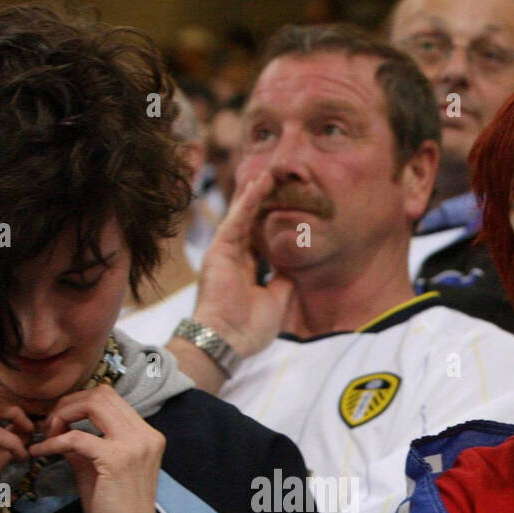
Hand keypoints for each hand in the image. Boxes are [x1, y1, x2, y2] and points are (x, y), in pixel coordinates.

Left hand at [29, 384, 164, 512]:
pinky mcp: (116, 459)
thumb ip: (85, 446)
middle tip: (50, 425)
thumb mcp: (99, 470)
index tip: (60, 421)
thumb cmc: (115, 512)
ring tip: (48, 436)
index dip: (79, 403)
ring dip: (63, 415)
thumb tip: (62, 430)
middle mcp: (145, 434)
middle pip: (101, 393)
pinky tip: (41, 452)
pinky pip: (76, 437)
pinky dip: (54, 442)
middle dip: (68, 404)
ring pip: (92, 404)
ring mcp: (134, 445)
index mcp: (146, 435)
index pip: (110, 397)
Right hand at [190, 167, 295, 359]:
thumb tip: (294, 264)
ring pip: (243, 216)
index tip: (290, 208)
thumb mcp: (278, 300)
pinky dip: (247, 201)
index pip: (262, 242)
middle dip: (264, 203)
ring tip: (270, 173)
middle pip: (251, 224)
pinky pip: (236, 219)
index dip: (274, 226)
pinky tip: (258, 184)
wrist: (228, 340)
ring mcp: (226, 252)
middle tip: (278, 180)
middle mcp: (235, 260)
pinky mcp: (219, 248)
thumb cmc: (250, 327)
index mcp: (247, 273)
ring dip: (256, 194)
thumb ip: (284, 279)